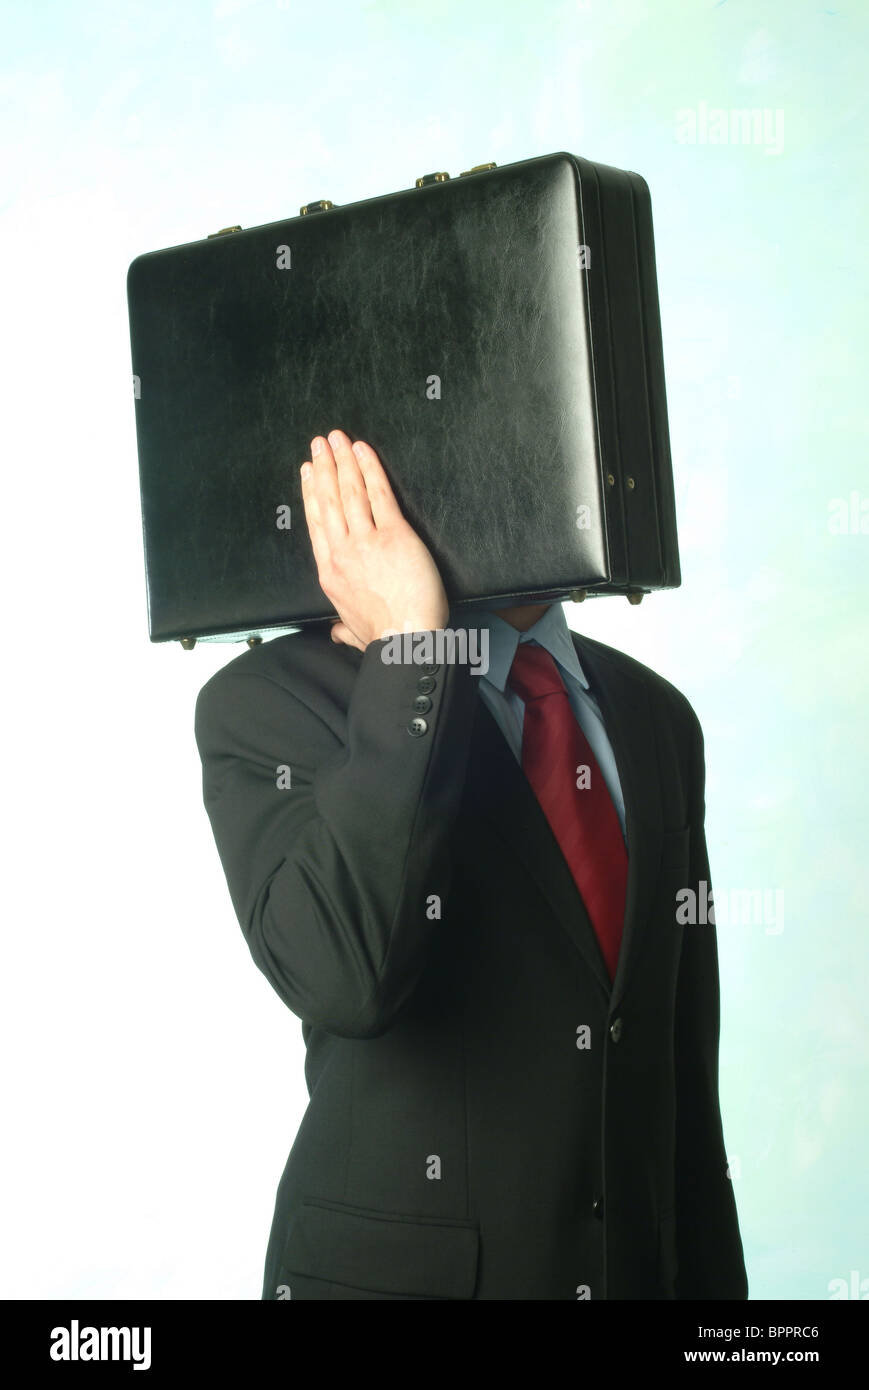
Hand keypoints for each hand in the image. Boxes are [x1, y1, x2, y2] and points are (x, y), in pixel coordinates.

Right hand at [300, 429, 448, 651]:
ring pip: (349, 493)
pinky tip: (363, 451)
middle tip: (320, 444)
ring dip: (342, 461)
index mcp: (330, 573)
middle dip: (324, 467)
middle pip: (328, 501)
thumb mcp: (354, 633)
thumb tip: (337, 632)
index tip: (309, 473)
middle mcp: (342, 552)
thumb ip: (343, 627)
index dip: (311, 493)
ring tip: (337, 439)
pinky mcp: (394, 535)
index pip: (316, 523)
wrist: (405, 640)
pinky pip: (379, 494)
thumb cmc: (384, 639)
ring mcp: (366, 541)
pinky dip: (370, 469)